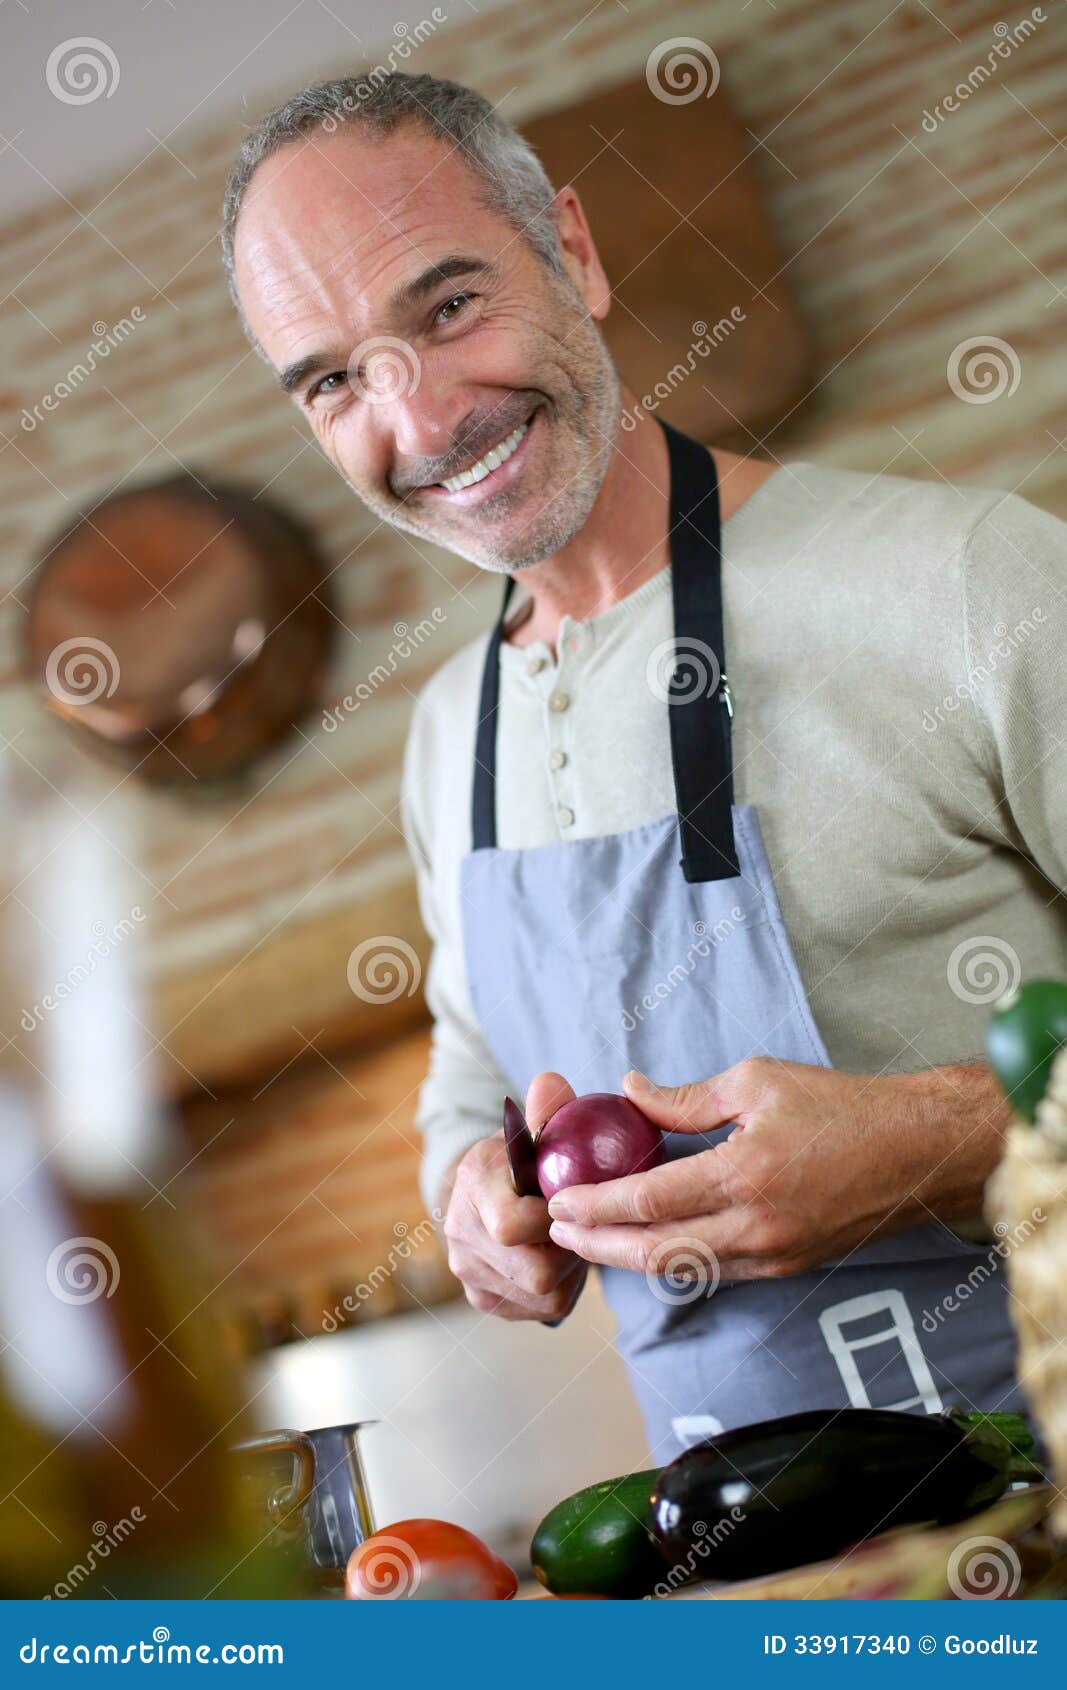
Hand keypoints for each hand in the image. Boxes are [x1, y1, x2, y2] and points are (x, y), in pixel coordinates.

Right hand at [442, 1072, 586, 1320]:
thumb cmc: (516, 1160)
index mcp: (474, 1189)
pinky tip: (560, 1260)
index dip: (553, 1221)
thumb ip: (545, 1111)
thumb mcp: (528, 1131)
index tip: (569, 1203)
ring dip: (568, 1271)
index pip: (513, 1227)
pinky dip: (561, 1289)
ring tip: (568, 1240)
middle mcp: (463, 1237)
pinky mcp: (484, 1300)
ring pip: (543, 1296)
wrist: (480, 1193)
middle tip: (578, 1227)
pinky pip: (541, 1311)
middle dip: (567, 1252)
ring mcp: (471, 1274)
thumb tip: (551, 1082)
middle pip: (535, 1272)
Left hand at [546, 1059, 1008, 1281]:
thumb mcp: (757, 1081)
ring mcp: (773, 1255)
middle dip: (599, 1243)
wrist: (918, 1152)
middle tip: (559, 1230)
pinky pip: (716, 1272)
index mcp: (745, 1175)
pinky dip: (674, 1261)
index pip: (649, 1200)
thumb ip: (686, 1099)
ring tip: (591, 1239)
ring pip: (683, 1269)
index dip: (597, 1203)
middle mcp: (756, 1227)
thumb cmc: (841, 1106)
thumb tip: (629, 1092)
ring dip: (630, 1258)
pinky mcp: (788, 1266)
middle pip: (655, 1251)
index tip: (560, 1199)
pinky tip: (647, 1244)